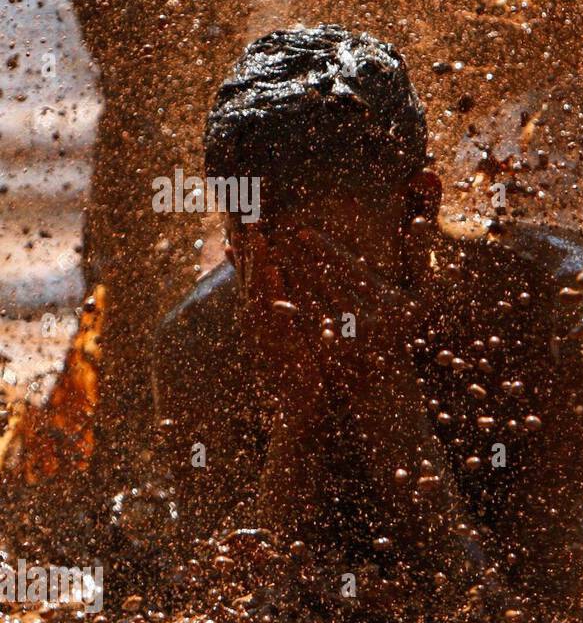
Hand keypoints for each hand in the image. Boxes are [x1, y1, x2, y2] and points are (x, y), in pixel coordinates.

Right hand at [235, 231, 325, 414]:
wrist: (301, 404)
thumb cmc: (299, 368)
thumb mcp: (290, 334)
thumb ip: (285, 310)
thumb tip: (282, 287)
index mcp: (258, 319)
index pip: (248, 280)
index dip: (245, 253)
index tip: (242, 227)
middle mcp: (255, 324)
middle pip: (248, 279)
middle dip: (248, 249)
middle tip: (249, 218)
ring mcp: (262, 332)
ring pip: (255, 289)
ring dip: (255, 260)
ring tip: (257, 235)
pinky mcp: (276, 341)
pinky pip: (271, 307)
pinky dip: (270, 286)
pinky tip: (272, 268)